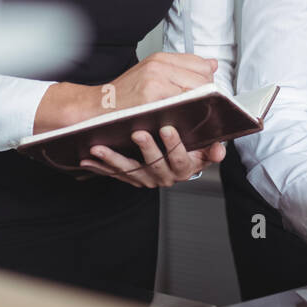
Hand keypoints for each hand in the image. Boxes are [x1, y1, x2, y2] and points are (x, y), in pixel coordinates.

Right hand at [33, 52, 217, 133]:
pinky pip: (185, 102)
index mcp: (160, 59)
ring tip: (192, 113)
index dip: (207, 80)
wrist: (96, 109)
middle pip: (203, 77)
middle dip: (207, 94)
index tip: (204, 93)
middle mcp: (159, 66)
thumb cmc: (123, 97)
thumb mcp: (151, 75)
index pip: (201, 64)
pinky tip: (184, 118)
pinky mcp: (153, 98)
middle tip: (198, 107)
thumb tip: (212, 65)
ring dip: (201, 104)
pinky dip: (190, 112)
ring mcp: (156, 81)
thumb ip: (182, 69)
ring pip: (198, 90)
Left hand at [78, 127, 226, 187]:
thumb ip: (212, 148)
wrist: (174, 163)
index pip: (181, 158)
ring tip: (100, 147)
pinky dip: (99, 167)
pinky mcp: (130, 177)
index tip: (168, 128)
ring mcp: (145, 177)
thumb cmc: (189, 150)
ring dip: (113, 159)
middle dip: (146, 148)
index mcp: (183, 167)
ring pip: (129, 170)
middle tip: (138, 132)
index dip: (175, 145)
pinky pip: (114, 173)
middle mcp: (164, 175)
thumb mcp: (204, 151)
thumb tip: (219, 149)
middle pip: (155, 164)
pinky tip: (86, 159)